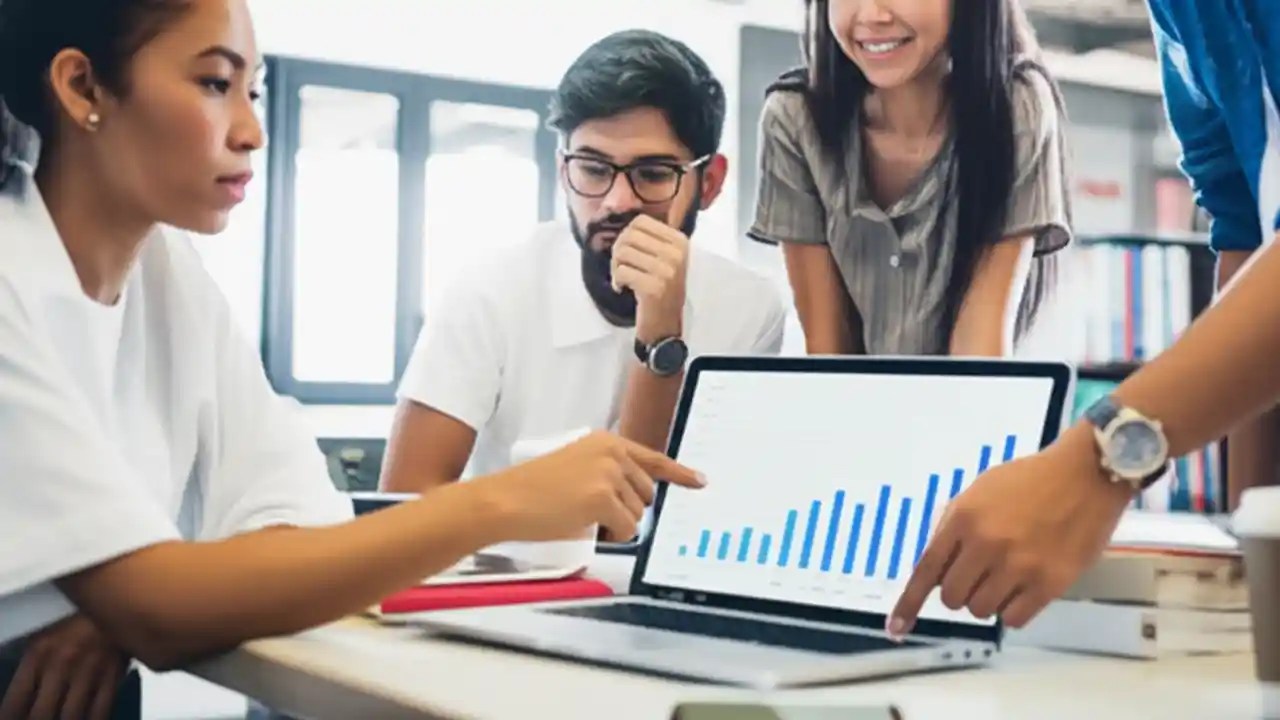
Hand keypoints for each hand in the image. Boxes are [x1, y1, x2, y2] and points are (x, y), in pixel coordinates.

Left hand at [0, 614, 128, 719]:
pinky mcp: (113, 674)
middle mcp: (59, 665)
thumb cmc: (78, 616)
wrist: (118, 596)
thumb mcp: (46, 635)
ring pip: (70, 717)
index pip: (14, 703)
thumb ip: (32, 664)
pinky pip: (101, 709)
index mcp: (37, 654)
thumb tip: (24, 695)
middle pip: (40, 716)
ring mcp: (88, 671)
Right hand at [476, 431, 704, 542]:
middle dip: (628, 508)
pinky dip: (612, 535)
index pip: (652, 458)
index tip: (699, 481)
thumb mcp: (574, 466)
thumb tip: (637, 499)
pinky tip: (584, 525)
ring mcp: (609, 474)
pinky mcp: (603, 497)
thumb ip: (607, 473)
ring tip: (580, 515)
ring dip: (616, 523)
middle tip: (594, 511)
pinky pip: (626, 528)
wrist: (505, 499)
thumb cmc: (532, 489)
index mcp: (605, 442)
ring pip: (637, 514)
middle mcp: (612, 453)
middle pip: (647, 493)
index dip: (678, 473)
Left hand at [610, 215, 688, 340]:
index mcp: (680, 241)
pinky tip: (622, 289)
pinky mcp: (654, 287)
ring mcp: (667, 271)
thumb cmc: (660, 290)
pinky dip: (616, 280)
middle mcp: (677, 254)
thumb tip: (620, 214)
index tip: (628, 254)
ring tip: (621, 278)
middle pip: (629, 235)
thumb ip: (650, 238)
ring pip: (622, 252)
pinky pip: (621, 271)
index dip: (626, 235)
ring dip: (615, 266)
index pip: (640, 221)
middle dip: (617, 251)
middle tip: (620, 268)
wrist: (666, 325)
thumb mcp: (664, 258)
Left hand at [889, 426, 1132, 635]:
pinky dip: (1013, 610)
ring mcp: (1018, 565)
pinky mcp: (1049, 583)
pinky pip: (1014, 619)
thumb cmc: (1030, 480)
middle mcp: (986, 544)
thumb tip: (937, 565)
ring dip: (988, 599)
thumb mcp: (980, 490)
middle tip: (978, 574)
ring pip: (981, 610)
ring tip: (1007, 575)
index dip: (909, 603)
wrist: (1085, 475)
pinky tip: (1024, 588)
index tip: (895, 629)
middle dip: (960, 590)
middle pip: (952, 596)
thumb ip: (954, 525)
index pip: (927, 569)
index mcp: (964, 518)